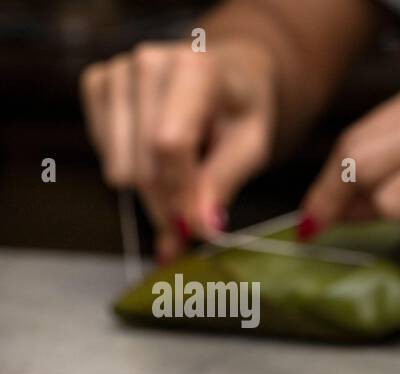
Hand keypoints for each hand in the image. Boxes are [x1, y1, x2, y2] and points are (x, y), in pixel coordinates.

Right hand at [80, 39, 275, 260]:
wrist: (224, 73)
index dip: (180, 194)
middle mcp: (149, 62)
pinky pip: (104, 152)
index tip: (193, 230)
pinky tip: (156, 159)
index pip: (171, 144)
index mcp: (195, 69)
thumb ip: (223, 182)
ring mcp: (118, 71)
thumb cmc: (239, 110)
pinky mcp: (97, 83)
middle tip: (183, 233)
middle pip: (143, 160)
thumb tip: (200, 227)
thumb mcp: (250, 147)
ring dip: (150, 194)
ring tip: (180, 191)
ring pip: (120, 164)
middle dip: (166, 206)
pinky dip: (131, 170)